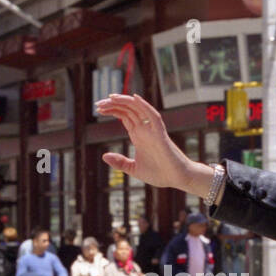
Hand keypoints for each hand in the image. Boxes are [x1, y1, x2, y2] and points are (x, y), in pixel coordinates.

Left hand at [94, 94, 212, 194]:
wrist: (177, 178)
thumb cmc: (159, 173)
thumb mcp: (134, 169)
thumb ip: (120, 162)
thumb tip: (104, 156)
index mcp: (138, 136)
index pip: (124, 116)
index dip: (111, 110)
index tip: (98, 108)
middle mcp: (144, 130)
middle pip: (128, 110)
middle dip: (113, 104)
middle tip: (98, 103)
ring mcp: (152, 131)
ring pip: (138, 109)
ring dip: (124, 102)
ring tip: (110, 98)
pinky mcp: (160, 135)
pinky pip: (153, 116)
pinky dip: (145, 106)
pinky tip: (135, 98)